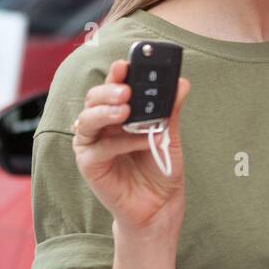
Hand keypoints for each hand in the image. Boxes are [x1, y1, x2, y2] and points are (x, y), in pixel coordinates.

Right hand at [72, 59, 191, 237]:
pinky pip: (99, 149)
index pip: (113, 86)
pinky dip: (120, 142)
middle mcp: (101, 125)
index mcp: (117, 112)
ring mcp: (92, 144)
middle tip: (126, 89)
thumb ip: (170, 109)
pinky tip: (141, 141)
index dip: (117, 73)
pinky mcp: (89, 165)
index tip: (126, 63)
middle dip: (108, 89)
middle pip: (94, 98)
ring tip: (126, 109)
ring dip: (105, 111)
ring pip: (87, 119)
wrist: (161, 205)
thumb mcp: (171, 135)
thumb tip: (181, 83)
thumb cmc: (161, 168)